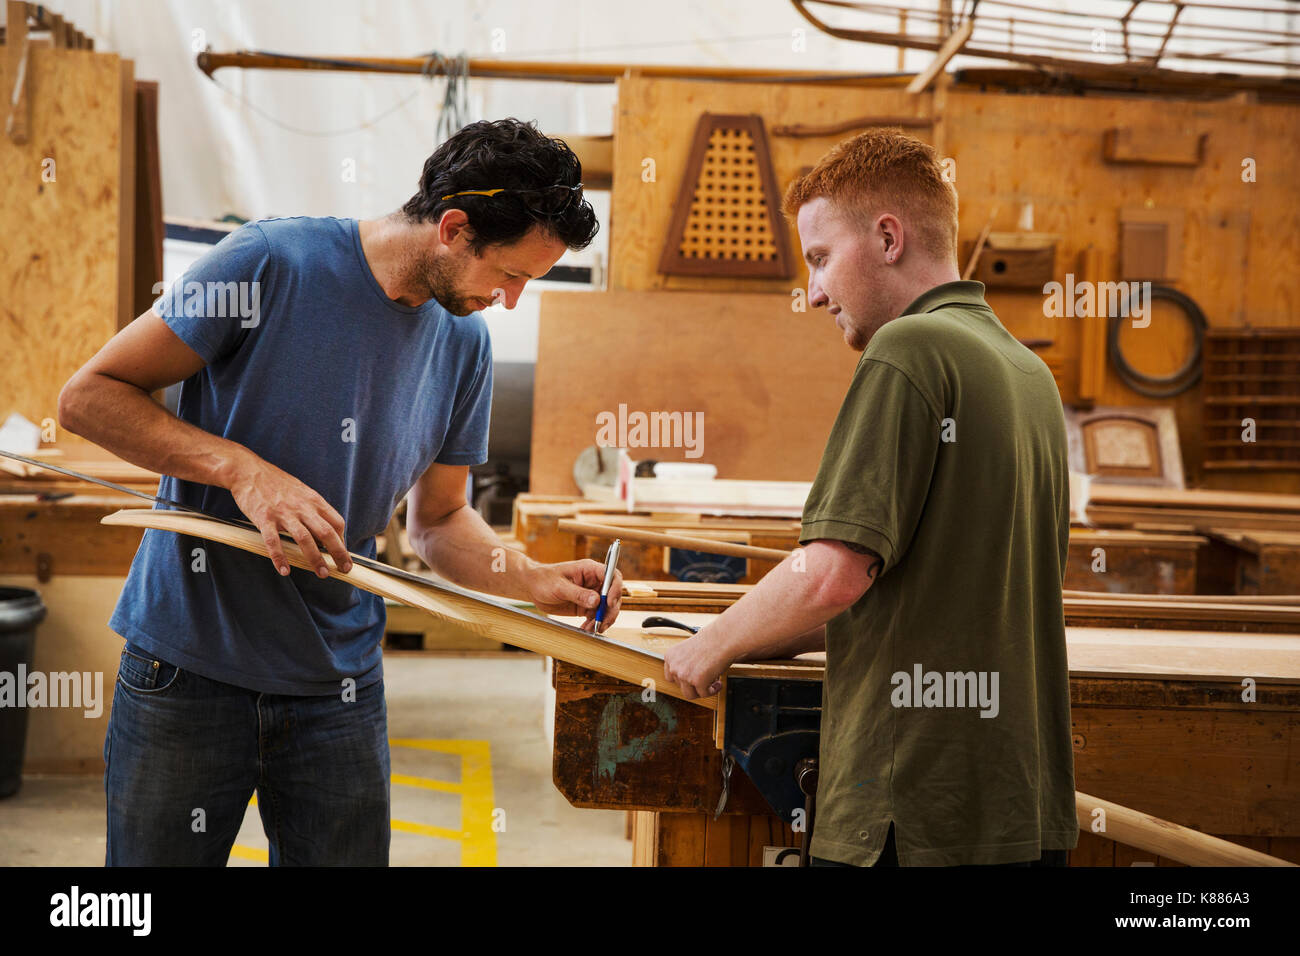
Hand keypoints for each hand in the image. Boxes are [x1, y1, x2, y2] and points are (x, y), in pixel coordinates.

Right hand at [227, 454, 351, 577]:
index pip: (337, 522)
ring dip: (315, 558)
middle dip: (338, 553)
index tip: (341, 552)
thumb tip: (325, 529)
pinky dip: (280, 557)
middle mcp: (302, 507)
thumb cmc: (277, 483)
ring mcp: (283, 513)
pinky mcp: (264, 518)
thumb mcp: (302, 492)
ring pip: (305, 539)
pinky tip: (284, 571)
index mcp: (313, 500)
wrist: (249, 471)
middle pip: (327, 532)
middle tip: (344, 569)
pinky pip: (274, 541)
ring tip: (322, 574)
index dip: (342, 539)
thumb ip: (313, 509)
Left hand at [527, 560, 621, 632]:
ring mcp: (591, 594)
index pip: (612, 576)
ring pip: (607, 608)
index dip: (615, 589)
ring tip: (591, 629)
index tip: (609, 603)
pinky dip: (594, 624)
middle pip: (613, 595)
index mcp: (590, 570)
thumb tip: (597, 601)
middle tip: (602, 623)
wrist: (533, 588)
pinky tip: (585, 629)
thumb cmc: (544, 579)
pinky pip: (597, 616)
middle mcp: (594, 581)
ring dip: (602, 620)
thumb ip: (578, 593)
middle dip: (610, 611)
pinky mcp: (586, 606)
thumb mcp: (559, 586)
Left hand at [663, 629, 727, 699]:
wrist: (722, 639)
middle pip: (680, 686)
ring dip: (701, 690)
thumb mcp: (688, 650)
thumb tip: (687, 676)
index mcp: (670, 656)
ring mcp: (685, 675)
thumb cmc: (710, 641)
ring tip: (711, 683)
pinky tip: (717, 684)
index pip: (670, 676)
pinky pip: (704, 694)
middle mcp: (675, 666)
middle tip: (704, 679)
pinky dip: (712, 690)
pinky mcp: (697, 681)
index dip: (682, 679)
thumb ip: (683, 663)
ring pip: (690, 694)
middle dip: (694, 684)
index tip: (690, 679)